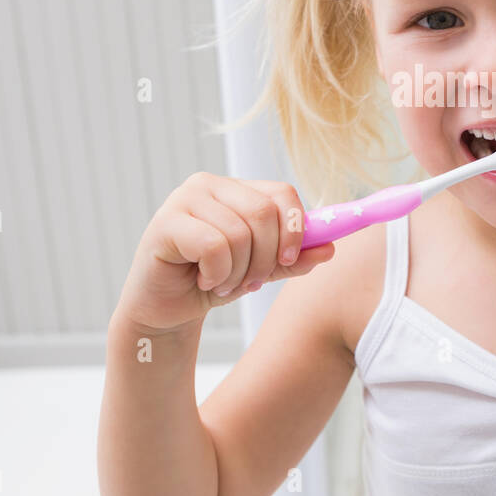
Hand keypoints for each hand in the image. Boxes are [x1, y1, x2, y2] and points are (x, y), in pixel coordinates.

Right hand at [115, 173, 334, 333]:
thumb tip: (330, 248)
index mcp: (235, 189)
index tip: (289, 259)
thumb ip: (293, 258)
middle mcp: (209, 185)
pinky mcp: (166, 222)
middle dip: (266, 258)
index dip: (295, 228)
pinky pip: (214, 246)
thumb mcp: (261, 271)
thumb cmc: (212, 281)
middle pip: (264, 213)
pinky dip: (217, 274)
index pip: (281, 193)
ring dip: (238, 272)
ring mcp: (185, 199)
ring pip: (240, 234)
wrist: (166, 310)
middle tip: (250, 281)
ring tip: (222, 282)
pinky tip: (203, 279)